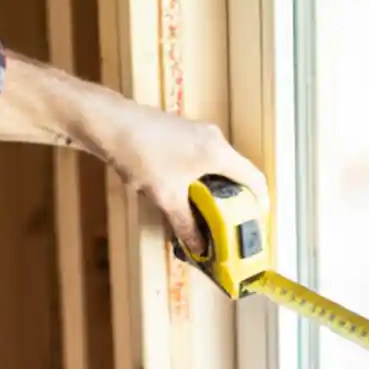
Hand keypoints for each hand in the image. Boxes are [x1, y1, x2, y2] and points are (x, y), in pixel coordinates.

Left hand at [0, 53, 269, 255]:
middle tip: (230, 224)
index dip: (261, 202)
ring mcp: (196, 133)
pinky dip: (200, 178)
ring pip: (216, 166)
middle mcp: (212, 139)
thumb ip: (186, 224)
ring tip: (206, 213)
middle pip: (236, 173)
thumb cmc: (140, 152)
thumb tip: (198, 246)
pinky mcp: (180, 133)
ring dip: (215, 190)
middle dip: (235, 201)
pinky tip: (184, 194)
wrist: (107, 122)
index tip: (258, 220)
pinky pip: (201, 159)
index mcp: (217, 152)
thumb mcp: (165, 196)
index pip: (254, 178)